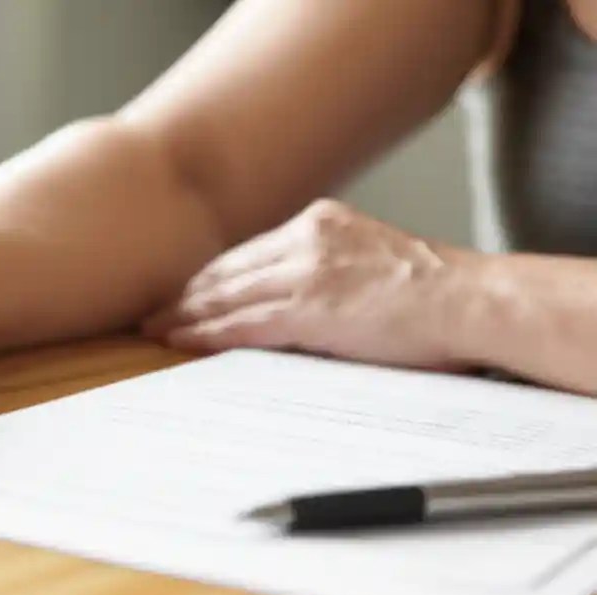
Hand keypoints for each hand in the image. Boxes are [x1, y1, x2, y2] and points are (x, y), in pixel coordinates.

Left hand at [142, 199, 478, 368]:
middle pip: (226, 270)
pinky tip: (181, 342)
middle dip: (185, 295)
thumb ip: (329, 270)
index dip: (209, 276)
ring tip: (154, 331)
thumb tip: (294, 305)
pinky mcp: (308, 308)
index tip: (183, 292)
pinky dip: (206, 334)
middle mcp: (305, 239)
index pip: (247, 252)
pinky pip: (241, 324)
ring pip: (226, 295)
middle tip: (151, 313)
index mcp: (322, 223)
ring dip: (184, 315)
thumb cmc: (436, 293)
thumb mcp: (373, 261)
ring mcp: (304, 273)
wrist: (472, 300)